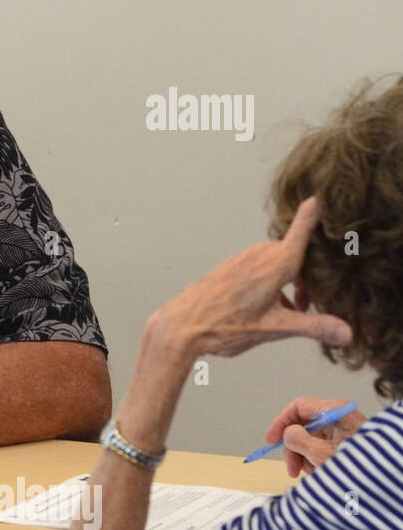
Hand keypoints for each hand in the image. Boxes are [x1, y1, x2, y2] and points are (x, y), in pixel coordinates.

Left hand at [151, 197, 352, 358]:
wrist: (181, 326)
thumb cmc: (225, 325)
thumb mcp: (274, 328)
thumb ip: (313, 327)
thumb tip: (347, 333)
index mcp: (275, 264)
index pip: (300, 231)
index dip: (311, 215)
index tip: (319, 196)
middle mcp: (259, 256)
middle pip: (295, 253)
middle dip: (309, 275)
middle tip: (310, 303)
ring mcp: (243, 260)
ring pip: (278, 262)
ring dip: (290, 280)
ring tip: (291, 310)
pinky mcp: (231, 267)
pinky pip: (260, 267)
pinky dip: (272, 282)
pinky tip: (266, 308)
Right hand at [264, 396, 366, 477]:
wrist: (387, 482)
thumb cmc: (359, 466)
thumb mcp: (321, 453)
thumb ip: (297, 439)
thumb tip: (287, 434)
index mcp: (335, 411)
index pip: (298, 407)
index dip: (281, 422)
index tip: (272, 441)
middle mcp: (340, 417)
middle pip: (304, 426)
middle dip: (294, 448)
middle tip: (292, 470)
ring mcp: (345, 431)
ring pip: (312, 439)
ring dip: (305, 458)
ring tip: (312, 474)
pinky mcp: (348, 443)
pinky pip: (323, 448)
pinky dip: (317, 461)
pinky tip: (322, 473)